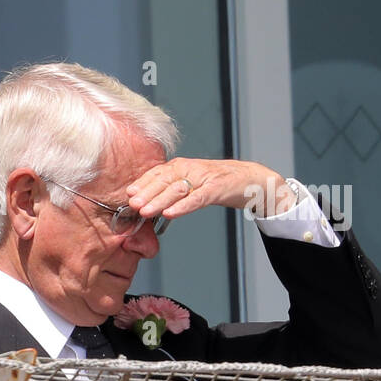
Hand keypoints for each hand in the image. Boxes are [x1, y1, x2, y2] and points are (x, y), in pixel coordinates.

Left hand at [126, 158, 292, 222]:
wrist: (251, 180)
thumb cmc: (218, 184)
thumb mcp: (191, 185)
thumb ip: (172, 192)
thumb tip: (147, 204)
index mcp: (182, 166)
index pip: (157, 173)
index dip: (142, 183)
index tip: (128, 195)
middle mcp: (191, 168)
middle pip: (164, 180)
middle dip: (146, 193)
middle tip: (131, 205)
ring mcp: (204, 177)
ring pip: (177, 189)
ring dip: (159, 201)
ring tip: (144, 211)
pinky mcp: (218, 188)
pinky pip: (197, 198)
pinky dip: (183, 206)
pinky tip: (170, 213)